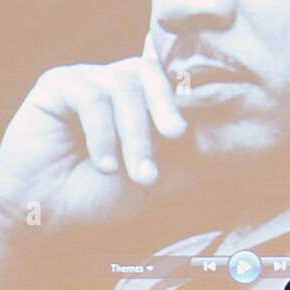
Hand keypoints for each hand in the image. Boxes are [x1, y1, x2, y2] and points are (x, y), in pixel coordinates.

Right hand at [0, 36, 187, 272]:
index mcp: (137, 99)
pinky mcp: (56, 85)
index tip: (199, 120)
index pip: (169, 76)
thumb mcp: (158, 175)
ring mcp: (85, 80)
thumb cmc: (99, 198)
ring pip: (123, 87)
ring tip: (135, 173)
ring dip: (134, 134)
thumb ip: (189, 148)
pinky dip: (101, 134)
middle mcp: (112, 83)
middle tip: (177, 137)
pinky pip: (90, 96)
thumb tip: (240, 129)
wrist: (48, 216)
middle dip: (166, 108)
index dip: (186, 89)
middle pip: (150, 73)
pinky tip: (102, 164)